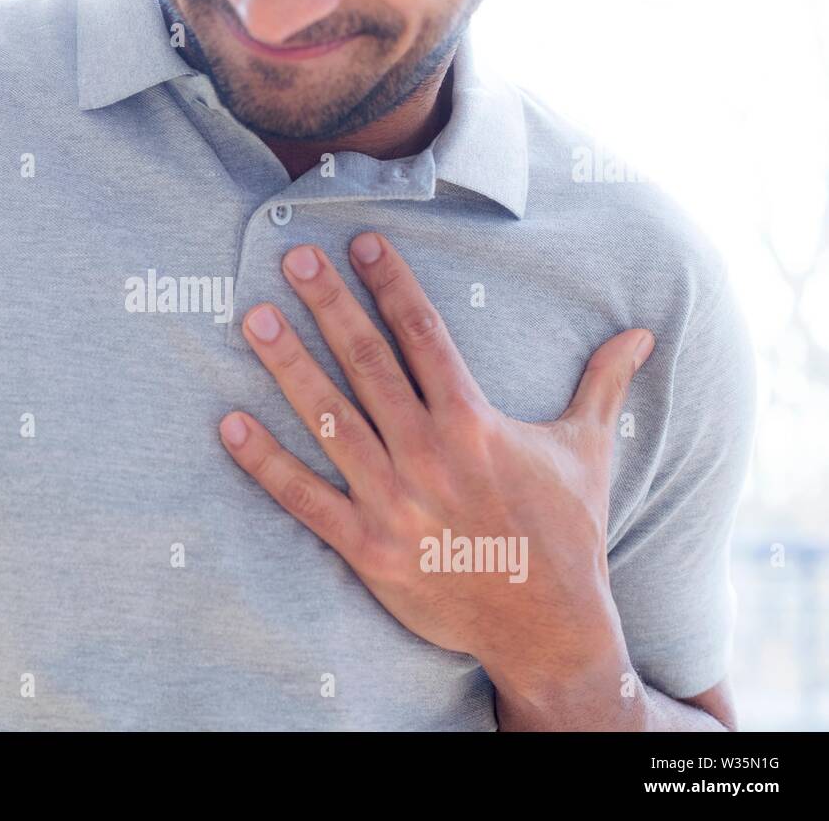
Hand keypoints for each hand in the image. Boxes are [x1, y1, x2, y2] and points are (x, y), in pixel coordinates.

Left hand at [218, 232, 654, 699]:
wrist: (549, 625)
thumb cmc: (567, 533)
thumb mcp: (588, 452)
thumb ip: (603, 385)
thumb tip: (641, 333)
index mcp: (474, 421)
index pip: (424, 334)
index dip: (391, 283)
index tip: (361, 242)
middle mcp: (428, 452)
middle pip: (367, 361)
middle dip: (329, 304)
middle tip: (292, 257)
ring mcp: (393, 500)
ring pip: (329, 418)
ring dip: (288, 365)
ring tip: (254, 317)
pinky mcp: (366, 548)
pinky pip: (305, 498)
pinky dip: (265, 464)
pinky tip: (228, 425)